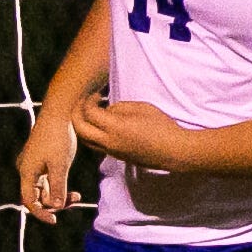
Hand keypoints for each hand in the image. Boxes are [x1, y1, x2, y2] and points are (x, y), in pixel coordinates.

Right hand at [13, 114, 79, 222]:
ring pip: (44, 189)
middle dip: (55, 202)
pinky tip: (71, 186)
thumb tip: (56, 207)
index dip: (40, 213)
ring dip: (59, 194)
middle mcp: (26, 170)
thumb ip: (57, 187)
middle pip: (37, 196)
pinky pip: (47, 180)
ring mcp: (33, 165)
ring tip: (77, 195)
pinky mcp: (40, 160)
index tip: (54, 221)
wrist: (59, 114)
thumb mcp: (60, 165)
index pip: (29, 201)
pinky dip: (59, 185)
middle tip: (75, 200)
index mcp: (27, 172)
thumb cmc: (58, 138)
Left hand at [73, 99, 195, 170]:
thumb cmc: (162, 126)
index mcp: (115, 127)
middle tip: (84, 103)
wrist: (174, 151)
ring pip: (84, 140)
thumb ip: (119, 107)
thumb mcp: (142, 108)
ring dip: (82, 126)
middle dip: (77, 113)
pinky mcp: (116, 156)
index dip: (88, 101)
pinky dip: (91, 134)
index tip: (96, 94)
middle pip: (79, 128)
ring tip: (90, 114)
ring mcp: (111, 151)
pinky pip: (95, 146)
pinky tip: (101, 126)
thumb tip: (106, 109)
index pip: (89, 113)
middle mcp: (109, 141)